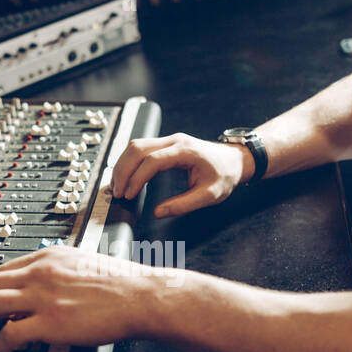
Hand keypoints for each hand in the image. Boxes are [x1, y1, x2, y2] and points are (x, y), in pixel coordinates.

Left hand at [0, 245, 164, 351]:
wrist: (141, 296)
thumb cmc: (121, 284)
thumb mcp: (81, 264)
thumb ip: (56, 273)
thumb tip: (39, 290)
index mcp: (46, 257)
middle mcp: (38, 273)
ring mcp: (42, 297)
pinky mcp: (50, 323)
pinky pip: (9, 334)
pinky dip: (0, 345)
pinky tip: (5, 351)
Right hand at [110, 132, 249, 217]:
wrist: (234, 159)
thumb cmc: (224, 175)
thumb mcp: (209, 195)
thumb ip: (184, 204)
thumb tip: (158, 212)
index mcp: (185, 150)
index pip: (152, 160)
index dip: (137, 178)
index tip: (129, 195)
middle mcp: (174, 140)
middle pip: (138, 148)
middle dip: (123, 170)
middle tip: (117, 192)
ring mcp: (169, 139)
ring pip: (135, 145)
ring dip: (123, 165)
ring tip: (117, 186)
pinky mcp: (166, 143)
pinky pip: (141, 148)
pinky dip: (129, 162)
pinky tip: (126, 176)